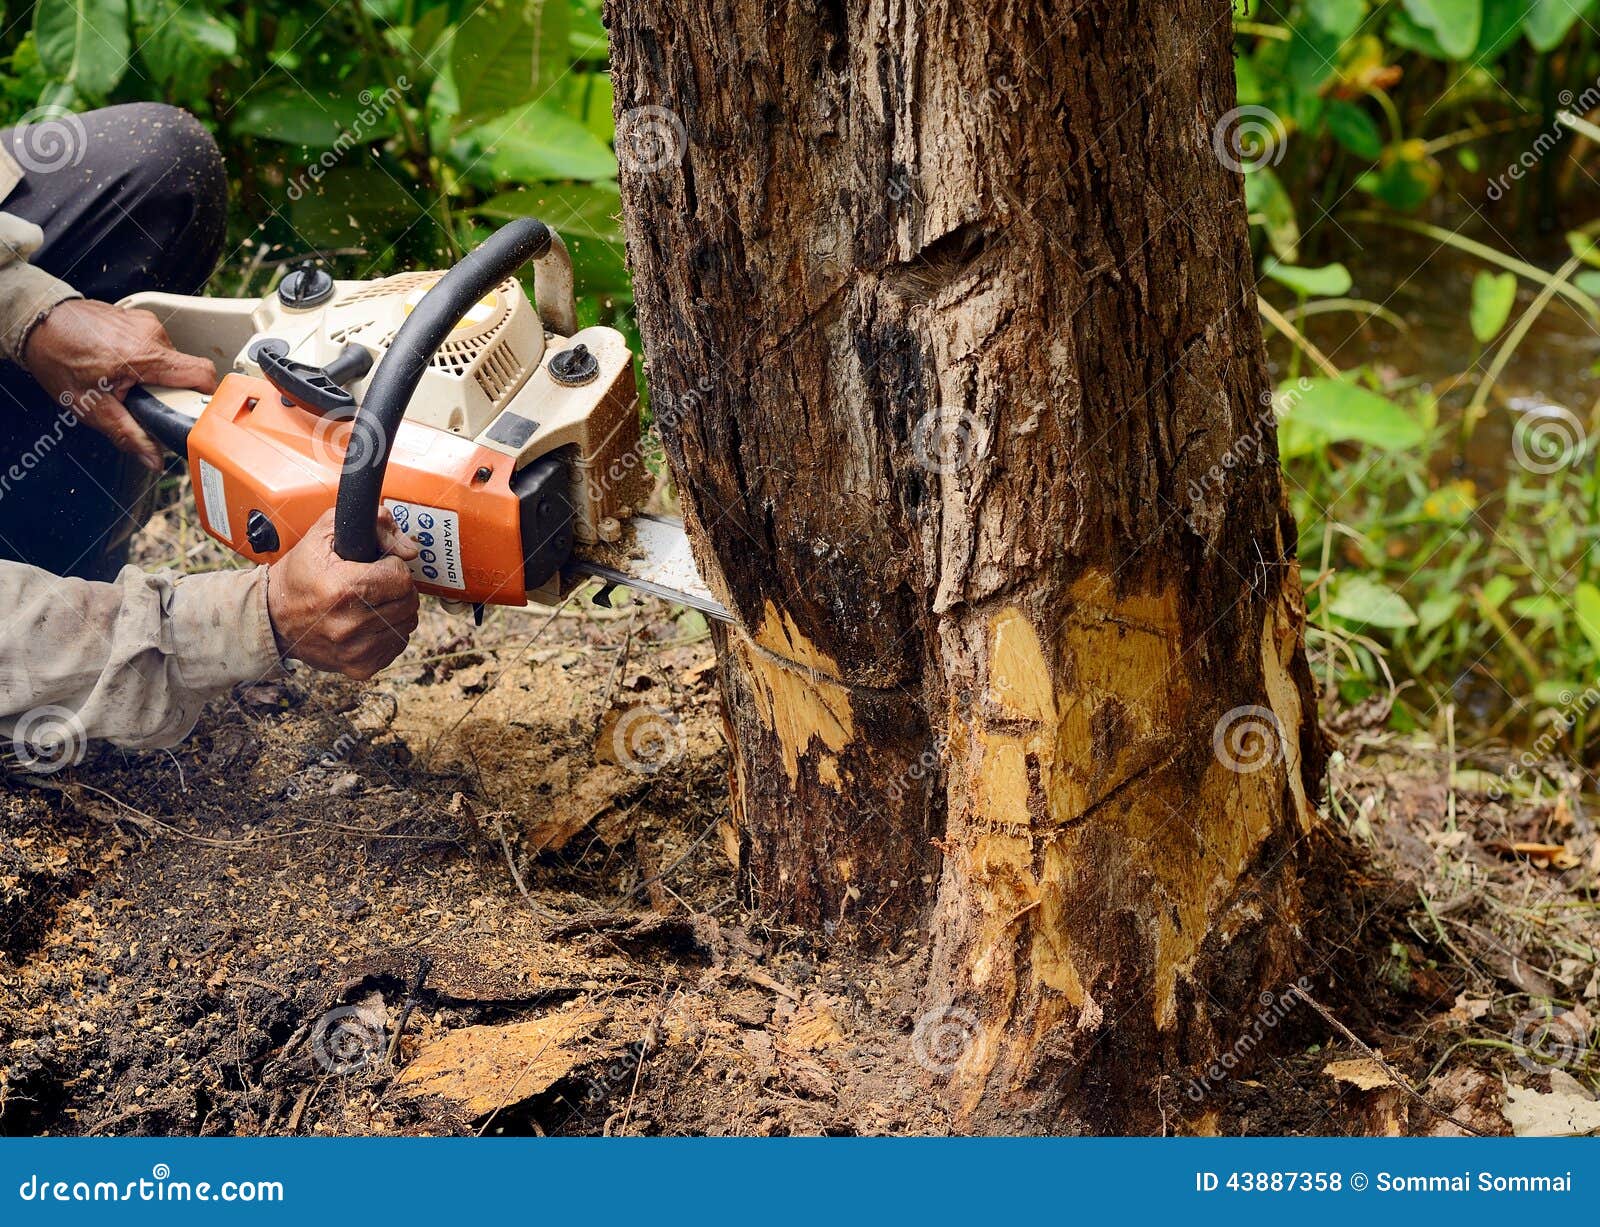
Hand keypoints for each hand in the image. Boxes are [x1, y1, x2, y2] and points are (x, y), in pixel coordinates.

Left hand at [22, 299, 218, 471]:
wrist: (37, 323)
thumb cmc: (58, 357)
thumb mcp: (91, 406)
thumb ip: (127, 434)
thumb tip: (153, 458)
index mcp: (145, 355)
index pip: (202, 374)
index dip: (209, 396)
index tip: (200, 412)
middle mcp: (152, 334)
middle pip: (187, 371)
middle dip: (171, 392)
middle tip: (145, 401)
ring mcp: (147, 323)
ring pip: (172, 360)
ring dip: (158, 377)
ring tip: (128, 382)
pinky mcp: (140, 319)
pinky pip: (159, 347)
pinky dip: (148, 362)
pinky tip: (123, 366)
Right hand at [266, 509, 420, 679]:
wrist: (273, 618)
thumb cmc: (300, 573)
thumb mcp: (325, 534)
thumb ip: (374, 524)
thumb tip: (409, 549)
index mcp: (341, 589)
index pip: (401, 577)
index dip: (392, 566)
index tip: (377, 565)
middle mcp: (349, 625)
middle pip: (409, 601)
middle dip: (397, 587)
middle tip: (376, 583)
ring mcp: (355, 651)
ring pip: (408, 623)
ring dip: (396, 609)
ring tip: (372, 601)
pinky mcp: (360, 668)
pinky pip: (398, 644)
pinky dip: (390, 631)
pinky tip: (369, 621)